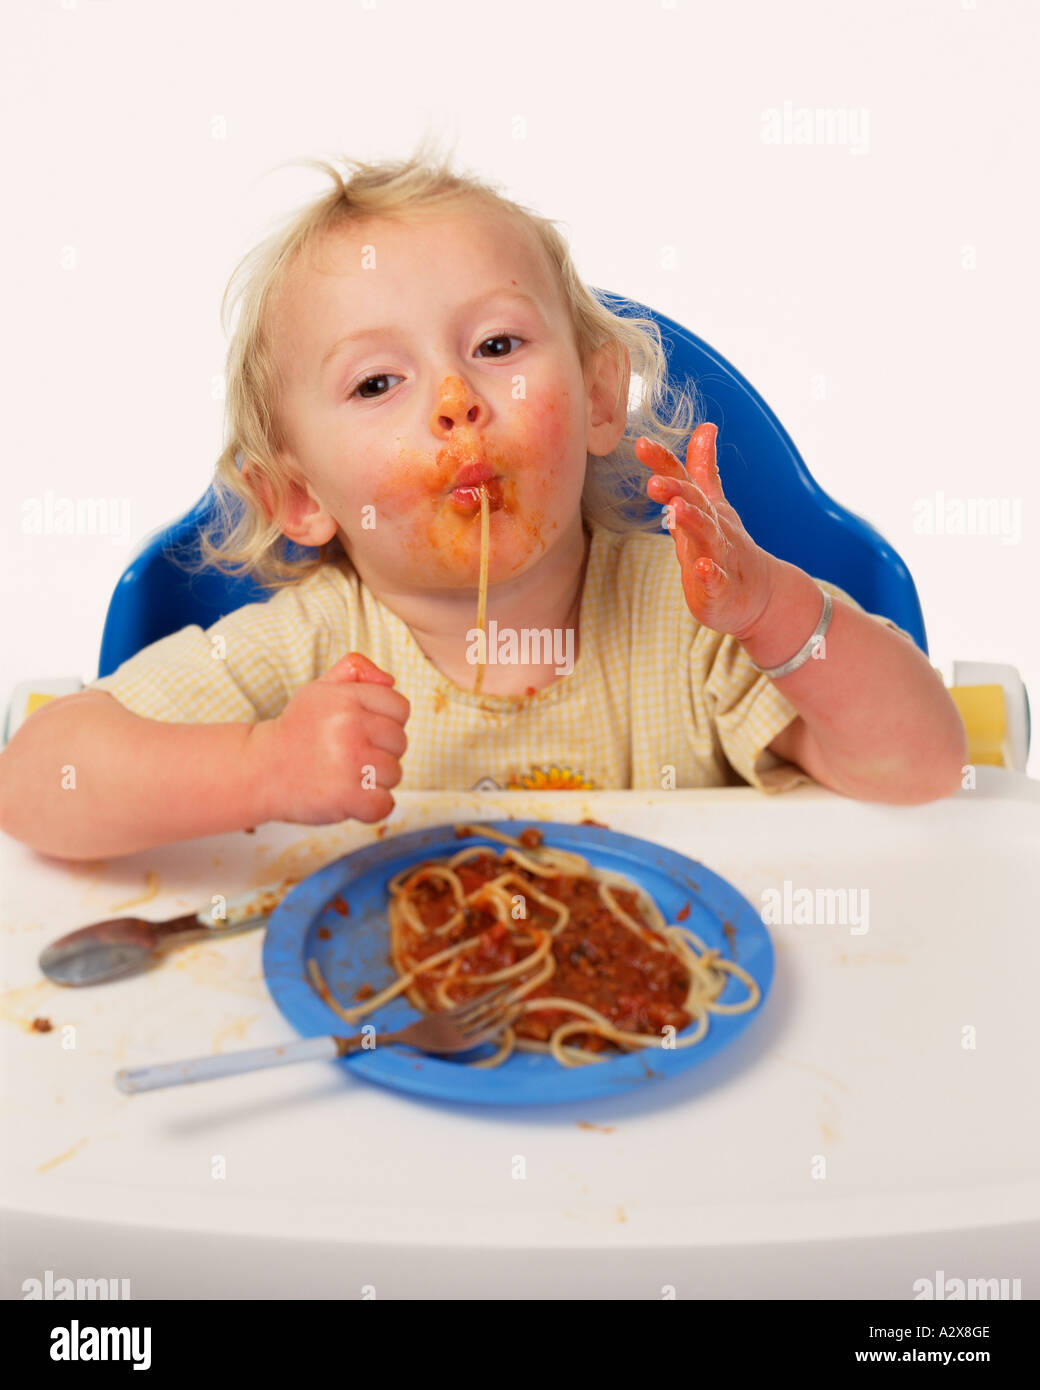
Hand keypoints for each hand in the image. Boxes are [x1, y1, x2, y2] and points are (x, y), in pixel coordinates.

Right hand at [248, 652, 409, 825]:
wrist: (258, 770)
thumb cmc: (295, 731)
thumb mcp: (318, 690)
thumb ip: (354, 671)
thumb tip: (390, 680)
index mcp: (346, 698)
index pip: (400, 708)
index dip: (386, 722)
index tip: (362, 731)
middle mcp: (349, 726)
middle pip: (400, 742)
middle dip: (381, 751)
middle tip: (349, 756)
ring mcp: (349, 762)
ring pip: (394, 773)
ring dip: (374, 781)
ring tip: (344, 775)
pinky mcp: (346, 796)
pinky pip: (385, 804)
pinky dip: (371, 807)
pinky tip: (349, 797)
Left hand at [636, 424, 777, 639]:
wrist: (758, 594)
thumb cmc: (726, 547)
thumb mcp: (711, 506)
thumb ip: (703, 469)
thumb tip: (706, 427)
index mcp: (705, 509)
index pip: (684, 480)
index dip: (664, 462)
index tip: (641, 442)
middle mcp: (713, 528)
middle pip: (696, 504)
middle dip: (676, 490)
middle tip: (653, 481)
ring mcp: (720, 558)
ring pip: (707, 536)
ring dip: (693, 521)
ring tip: (676, 509)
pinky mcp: (721, 589)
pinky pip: (717, 581)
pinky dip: (710, 574)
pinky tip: (703, 567)